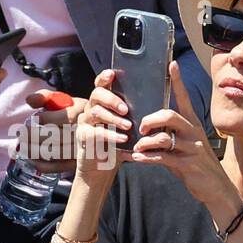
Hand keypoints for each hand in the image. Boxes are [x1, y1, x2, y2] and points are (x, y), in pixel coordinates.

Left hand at [20, 89, 87, 174]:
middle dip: (33, 135)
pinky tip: (31, 159)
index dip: (43, 119)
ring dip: (33, 150)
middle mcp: (85, 133)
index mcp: (83, 115)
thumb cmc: (73, 114)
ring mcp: (82, 151)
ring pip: (54, 153)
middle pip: (56, 137)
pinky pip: (57, 167)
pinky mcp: (77, 165)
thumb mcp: (64, 101)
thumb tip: (29, 100)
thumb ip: (45, 96)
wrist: (94, 133)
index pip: (63, 118)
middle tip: (21, 134)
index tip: (32, 120)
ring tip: (22, 146)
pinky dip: (41, 164)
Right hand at [74, 68, 131, 188]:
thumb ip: (135, 117)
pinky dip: (110, 135)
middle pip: (96, 95)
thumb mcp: (128, 129)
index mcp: (102, 104)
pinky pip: (95, 132)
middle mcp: (91, 109)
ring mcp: (85, 122)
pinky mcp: (83, 137)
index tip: (112, 73)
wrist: (102, 169)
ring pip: (96, 112)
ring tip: (128, 125)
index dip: (104, 78)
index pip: (100, 85)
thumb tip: (159, 107)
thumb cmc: (118, 146)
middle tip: (126, 109)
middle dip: (112, 99)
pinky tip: (123, 139)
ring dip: (113, 118)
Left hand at [131, 61, 233, 210]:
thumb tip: (147, 131)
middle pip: (169, 115)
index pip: (184, 99)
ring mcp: (192, 148)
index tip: (172, 64)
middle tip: (142, 129)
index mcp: (193, 124)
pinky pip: (163, 158)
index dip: (178, 82)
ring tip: (137, 148)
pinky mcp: (188, 164)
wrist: (216, 189)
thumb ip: (169, 137)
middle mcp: (194, 133)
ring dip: (146, 142)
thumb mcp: (185, 147)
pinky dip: (146, 158)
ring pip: (164, 138)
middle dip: (150, 120)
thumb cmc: (197, 166)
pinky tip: (137, 159)